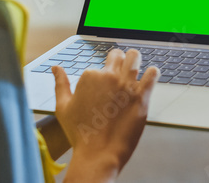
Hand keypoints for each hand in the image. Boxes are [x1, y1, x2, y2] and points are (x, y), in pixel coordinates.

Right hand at [53, 49, 159, 178]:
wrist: (98, 154)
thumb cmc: (80, 133)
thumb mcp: (63, 107)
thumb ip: (60, 84)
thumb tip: (56, 68)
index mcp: (90, 76)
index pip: (100, 65)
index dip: (102, 74)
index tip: (104, 85)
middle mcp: (109, 77)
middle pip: (118, 55)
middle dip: (119, 59)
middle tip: (121, 69)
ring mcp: (126, 86)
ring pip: (135, 58)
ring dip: (135, 59)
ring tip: (135, 66)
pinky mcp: (141, 97)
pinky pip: (152, 75)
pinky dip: (152, 73)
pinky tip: (150, 76)